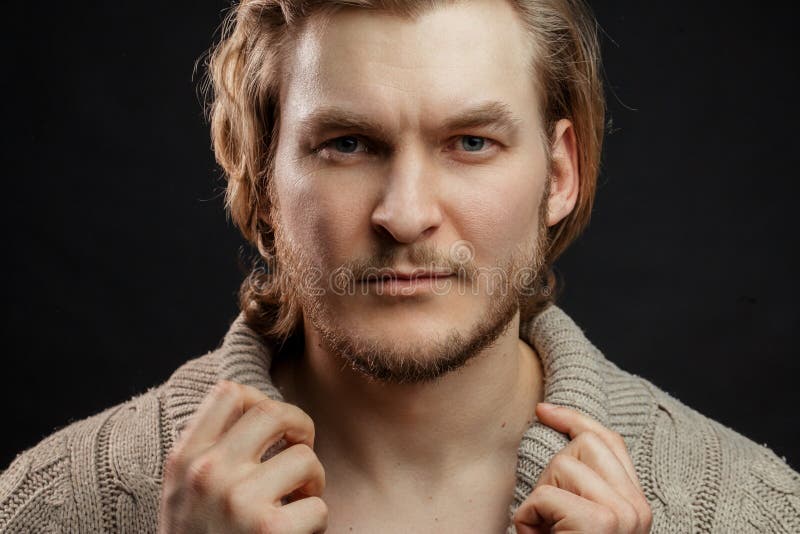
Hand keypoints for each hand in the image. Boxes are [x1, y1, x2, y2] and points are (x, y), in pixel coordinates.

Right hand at [158, 380, 327, 533]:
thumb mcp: (183, 492)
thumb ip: (209, 451)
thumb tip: (259, 406)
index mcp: (185, 459)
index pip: (230, 393)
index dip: (262, 400)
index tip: (272, 427)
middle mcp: (208, 473)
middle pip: (273, 412)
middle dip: (301, 427)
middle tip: (302, 450)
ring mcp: (238, 500)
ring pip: (305, 459)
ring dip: (312, 482)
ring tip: (295, 504)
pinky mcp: (269, 530)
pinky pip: (318, 505)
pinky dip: (315, 522)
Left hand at [513, 403, 651, 533]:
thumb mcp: (577, 517)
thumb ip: (582, 487)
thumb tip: (559, 437)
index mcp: (635, 505)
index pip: (610, 441)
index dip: (574, 419)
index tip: (542, 410)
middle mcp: (638, 508)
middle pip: (586, 443)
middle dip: (554, 471)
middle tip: (548, 515)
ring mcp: (624, 514)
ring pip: (563, 464)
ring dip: (538, 499)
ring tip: (545, 530)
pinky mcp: (601, 523)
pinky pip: (545, 495)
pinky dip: (528, 517)